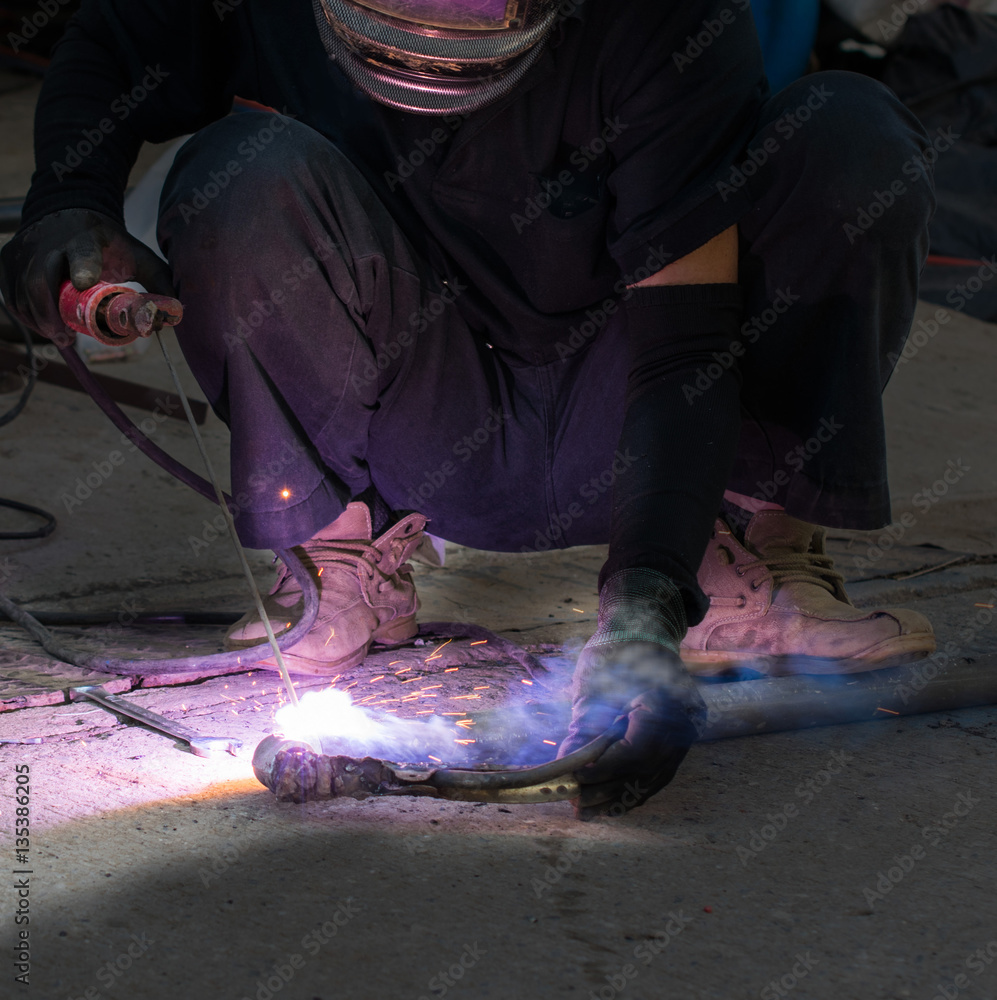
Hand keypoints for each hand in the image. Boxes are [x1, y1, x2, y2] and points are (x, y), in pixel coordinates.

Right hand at [0, 208, 173, 342]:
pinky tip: (41, 326)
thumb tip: (174, 317)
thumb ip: (158, 284)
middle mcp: (50, 242)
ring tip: (58, 337)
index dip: (83, 268)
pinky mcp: (9, 258)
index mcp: (85, 239)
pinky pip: (9, 292)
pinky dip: (23, 314)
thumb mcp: (138, 256)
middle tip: (65, 337)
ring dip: (38, 320)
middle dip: (50, 314)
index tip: (85, 283)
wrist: (70, 211)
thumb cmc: (107, 242)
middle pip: (41, 281)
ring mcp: (25, 249)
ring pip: (21, 291)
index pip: (82, 254)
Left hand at [556, 568, 705, 819]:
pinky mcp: (677, 741)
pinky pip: (656, 773)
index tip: (576, 778)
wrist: (642, 632)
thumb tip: (566, 763)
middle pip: (647, 771)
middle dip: (608, 789)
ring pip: (653, 778)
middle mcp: (683, 721)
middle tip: (574, 803)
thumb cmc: (614, 652)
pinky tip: (607, 802)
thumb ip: (584, 726)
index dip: (605, 768)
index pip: (638, 749)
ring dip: (618, 796)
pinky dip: (631, 788)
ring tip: (585, 809)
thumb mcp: (594, 685)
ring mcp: (685, 733)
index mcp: (666, 700)